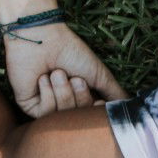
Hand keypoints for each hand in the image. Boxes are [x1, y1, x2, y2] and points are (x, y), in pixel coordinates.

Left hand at [5, 23, 128, 116]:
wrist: (43, 40)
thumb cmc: (72, 52)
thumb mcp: (100, 74)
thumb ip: (115, 93)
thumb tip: (129, 107)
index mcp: (81, 97)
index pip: (91, 116)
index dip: (96, 111)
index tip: (99, 101)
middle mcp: (65, 103)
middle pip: (78, 117)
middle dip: (79, 97)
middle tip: (75, 78)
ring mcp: (47, 105)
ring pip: (61, 116)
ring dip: (63, 92)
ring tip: (57, 73)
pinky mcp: (29, 105)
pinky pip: (44, 113)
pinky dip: (48, 94)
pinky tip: (43, 78)